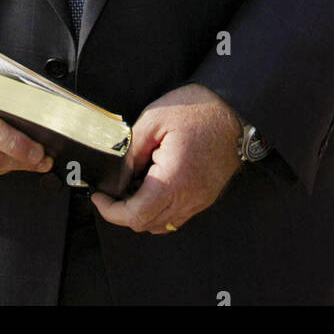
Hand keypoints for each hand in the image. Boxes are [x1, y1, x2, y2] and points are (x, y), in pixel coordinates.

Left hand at [91, 84, 241, 233]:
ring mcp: (199, 200)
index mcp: (173, 179)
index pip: (137, 214)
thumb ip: (131, 150)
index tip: (100, 197)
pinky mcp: (206, 197)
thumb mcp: (154, 119)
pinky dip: (159, 210)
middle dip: (122, 213)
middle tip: (111, 192)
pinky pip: (177, 216)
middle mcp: (188, 197)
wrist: (234, 109)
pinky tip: (152, 187)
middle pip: (147, 224)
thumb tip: (119, 174)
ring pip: (162, 225)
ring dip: (142, 213)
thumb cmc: (197, 109)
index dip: (112, 212)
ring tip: (132, 188)